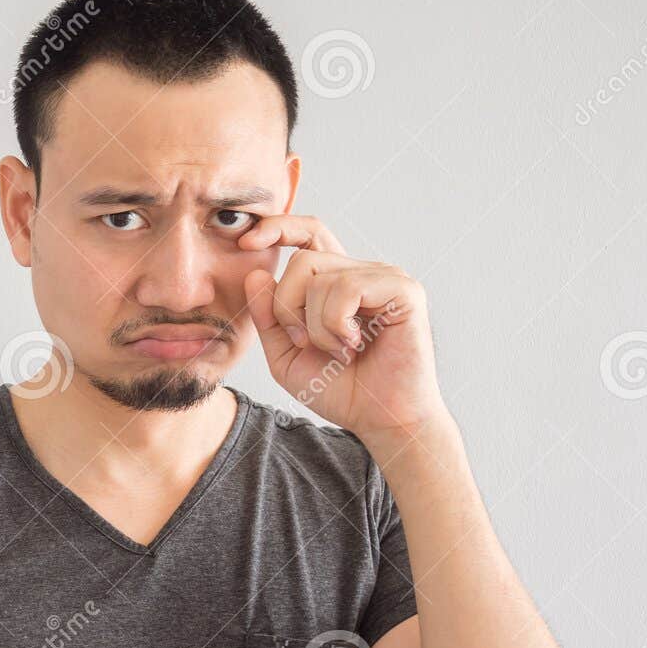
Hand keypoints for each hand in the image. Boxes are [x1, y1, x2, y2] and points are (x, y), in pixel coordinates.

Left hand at [240, 214, 448, 442]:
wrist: (379, 420)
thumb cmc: (340, 390)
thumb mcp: (286, 355)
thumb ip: (268, 317)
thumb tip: (256, 273)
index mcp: (336, 283)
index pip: (308, 235)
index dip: (278, 227)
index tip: (244, 242)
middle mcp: (362, 273)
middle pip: (302, 261)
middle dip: (287, 308)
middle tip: (305, 344)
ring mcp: (385, 278)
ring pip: (320, 276)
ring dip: (314, 325)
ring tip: (338, 351)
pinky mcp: (402, 290)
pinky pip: (347, 288)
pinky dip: (335, 323)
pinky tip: (353, 344)